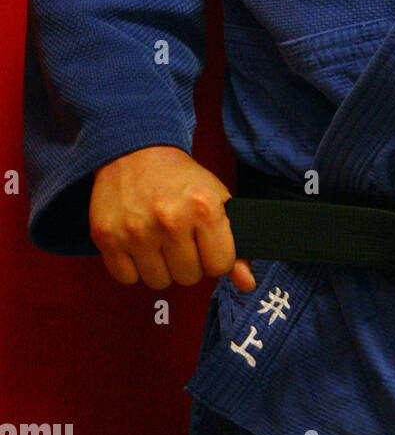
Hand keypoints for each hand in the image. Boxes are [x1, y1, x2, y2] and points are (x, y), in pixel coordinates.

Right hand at [89, 145, 255, 291]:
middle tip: (181, 238)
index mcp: (204, 207)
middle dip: (188, 262)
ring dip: (161, 267)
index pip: (219, 265)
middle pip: (189, 277)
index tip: (207, 244)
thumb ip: (234, 244)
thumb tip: (247, 283)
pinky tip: (138, 243)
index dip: (215, 257)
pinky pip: (127, 279)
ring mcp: (136, 230)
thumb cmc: (181, 180)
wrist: (136, 152)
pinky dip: (133, 267)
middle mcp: (171, 220)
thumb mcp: (217, 199)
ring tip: (159, 240)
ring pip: (158, 282)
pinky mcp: (107, 237)